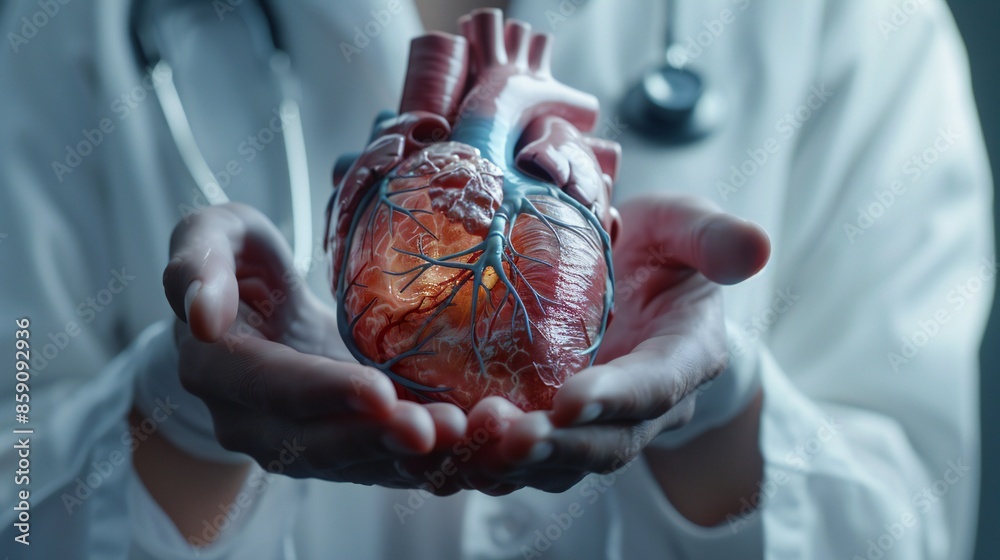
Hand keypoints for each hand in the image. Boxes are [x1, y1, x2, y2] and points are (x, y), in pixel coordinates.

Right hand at [163, 203, 468, 488]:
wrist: (253, 315)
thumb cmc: (237, 263)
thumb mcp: (214, 235)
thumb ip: (198, 258)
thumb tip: (201, 313)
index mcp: (218, 368)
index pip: (272, 386)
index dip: (322, 391)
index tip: (376, 390)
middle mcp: (250, 422)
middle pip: (316, 442)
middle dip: (376, 438)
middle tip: (436, 428)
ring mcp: (293, 445)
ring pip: (352, 465)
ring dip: (407, 459)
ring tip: (460, 437)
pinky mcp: (335, 452)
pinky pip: (377, 467)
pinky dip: (423, 464)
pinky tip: (467, 447)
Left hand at [451, 194, 770, 493]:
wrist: (635, 284)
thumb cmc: (661, 253)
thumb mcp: (687, 230)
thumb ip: (714, 237)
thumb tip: (757, 246)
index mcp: (682, 357)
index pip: (656, 388)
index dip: (617, 399)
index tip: (570, 400)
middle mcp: (641, 407)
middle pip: (605, 446)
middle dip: (557, 447)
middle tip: (505, 436)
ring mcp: (594, 423)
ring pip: (558, 464)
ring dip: (511, 463)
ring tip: (463, 444)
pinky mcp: (551, 425)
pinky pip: (520, 456)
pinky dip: (479, 458)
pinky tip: (438, 444)